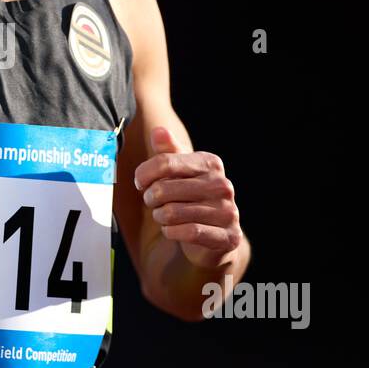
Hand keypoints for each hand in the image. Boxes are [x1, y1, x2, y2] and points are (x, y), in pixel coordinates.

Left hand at [134, 125, 242, 269]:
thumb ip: (168, 152)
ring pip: (172, 213)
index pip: (165, 162)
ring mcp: (228, 211)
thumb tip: (158, 131)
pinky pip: (187, 232)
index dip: (144, 173)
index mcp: (211, 164)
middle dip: (150, 199)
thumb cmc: (192, 198)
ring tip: (164, 216)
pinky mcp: (228, 236)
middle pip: (164, 189)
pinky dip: (172, 232)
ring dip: (160, 217)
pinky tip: (173, 230)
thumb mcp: (180, 173)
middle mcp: (222, 185)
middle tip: (152, 203)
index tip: (140, 182)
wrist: (215, 235)